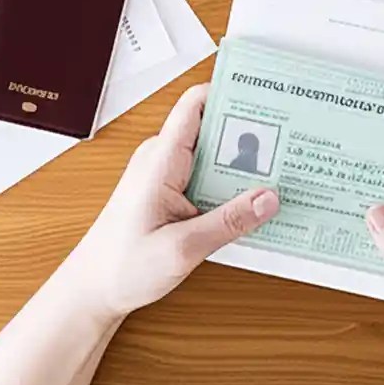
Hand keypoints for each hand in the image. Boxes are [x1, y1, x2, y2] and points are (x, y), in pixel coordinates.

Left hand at [59, 84, 279, 319]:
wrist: (91, 292)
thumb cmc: (122, 267)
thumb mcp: (182, 248)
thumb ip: (229, 222)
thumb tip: (270, 197)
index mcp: (160, 160)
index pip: (196, 105)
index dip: (230, 92)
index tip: (268, 96)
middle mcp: (164, 160)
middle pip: (215, 129)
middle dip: (252, 132)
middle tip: (291, 141)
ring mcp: (168, 176)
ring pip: (216, 157)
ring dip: (247, 165)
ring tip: (284, 173)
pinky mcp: (173, 194)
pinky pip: (210, 179)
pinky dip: (234, 187)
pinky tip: (257, 203)